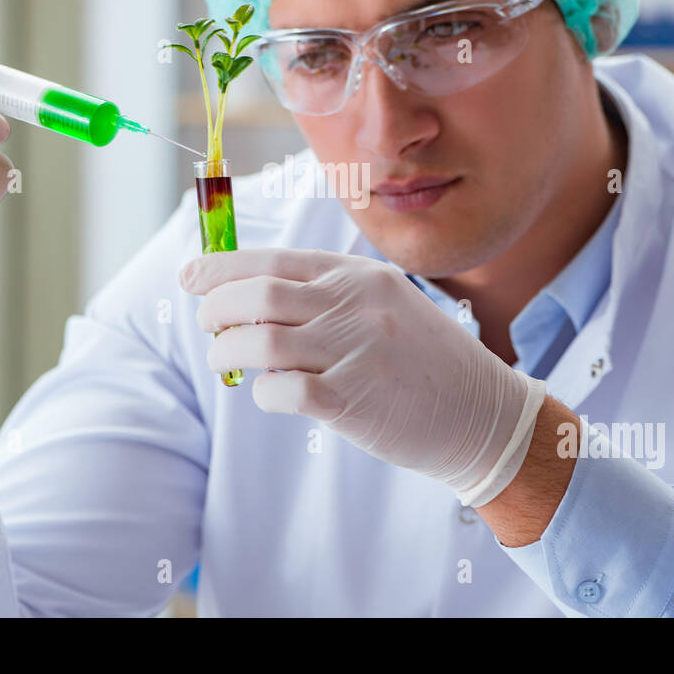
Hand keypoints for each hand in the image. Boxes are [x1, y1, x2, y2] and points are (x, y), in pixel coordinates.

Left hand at [179, 248, 546, 505]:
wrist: (483, 413)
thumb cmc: (423, 360)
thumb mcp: (384, 305)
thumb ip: (326, 296)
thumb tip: (249, 298)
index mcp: (357, 276)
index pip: (273, 261)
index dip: (222, 268)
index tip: (191, 278)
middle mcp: (354, 306)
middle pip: (257, 297)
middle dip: (216, 309)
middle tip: (209, 324)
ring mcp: (354, 352)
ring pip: (260, 344)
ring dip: (229, 354)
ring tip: (227, 363)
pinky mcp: (353, 401)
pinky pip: (283, 391)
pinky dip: (263, 394)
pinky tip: (272, 396)